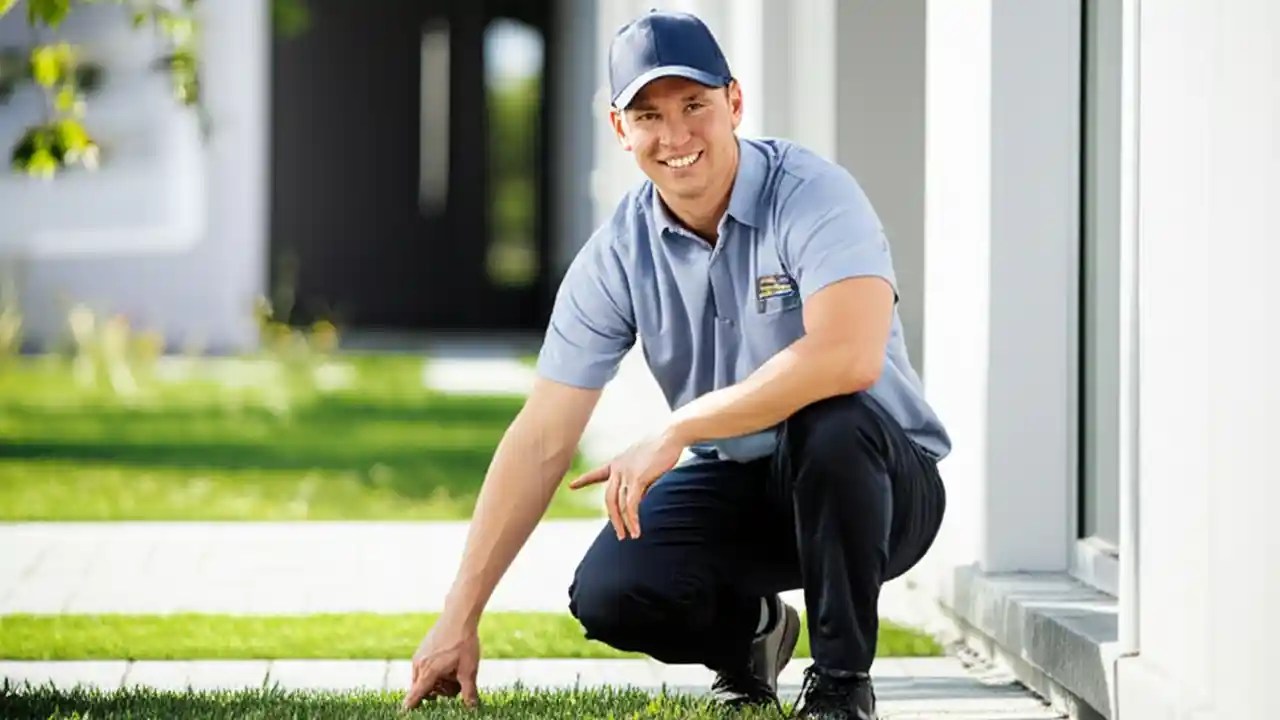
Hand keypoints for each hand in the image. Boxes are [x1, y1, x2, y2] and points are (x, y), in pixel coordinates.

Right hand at [401, 615, 479, 710]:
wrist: (459, 616)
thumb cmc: (463, 642)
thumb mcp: (469, 669)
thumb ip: (468, 691)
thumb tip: (471, 707)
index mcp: (428, 672)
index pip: (414, 696)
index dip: (410, 707)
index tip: (404, 714)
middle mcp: (419, 665)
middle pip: (422, 690)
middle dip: (436, 693)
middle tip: (455, 685)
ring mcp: (419, 656)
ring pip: (424, 678)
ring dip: (437, 681)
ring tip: (454, 672)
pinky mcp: (422, 649)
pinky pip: (425, 668)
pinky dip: (435, 671)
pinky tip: (450, 662)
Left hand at [568, 429, 682, 538]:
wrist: (670, 434)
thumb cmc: (661, 446)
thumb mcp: (643, 461)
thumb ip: (636, 478)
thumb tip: (636, 496)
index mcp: (617, 462)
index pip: (597, 473)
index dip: (584, 480)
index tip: (572, 486)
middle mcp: (618, 468)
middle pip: (609, 499)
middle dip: (614, 518)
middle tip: (619, 534)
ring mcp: (626, 473)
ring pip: (619, 504)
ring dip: (624, 523)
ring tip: (629, 536)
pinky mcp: (638, 478)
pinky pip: (632, 504)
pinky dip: (633, 519)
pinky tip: (636, 529)